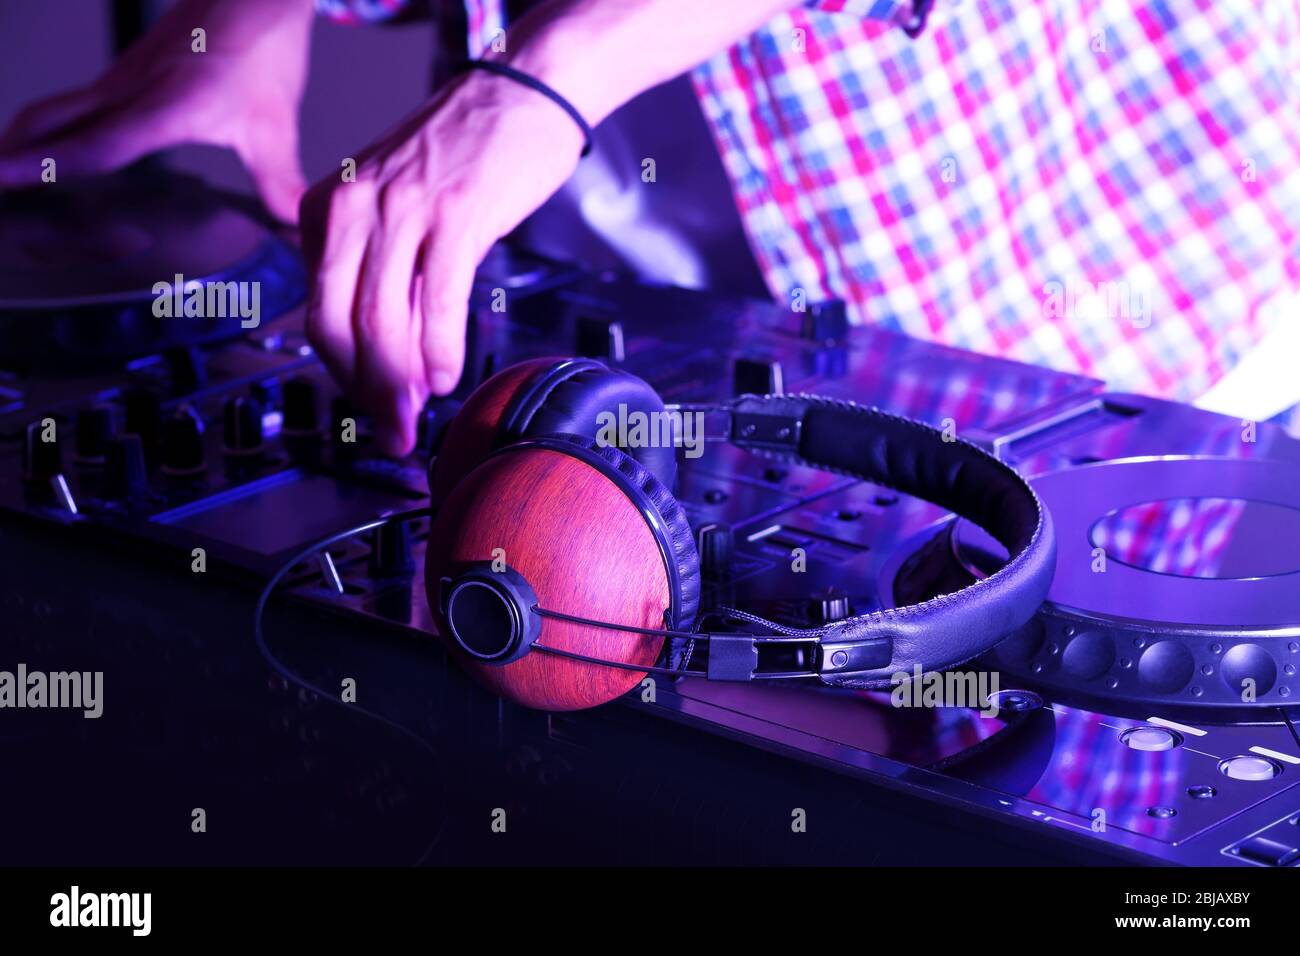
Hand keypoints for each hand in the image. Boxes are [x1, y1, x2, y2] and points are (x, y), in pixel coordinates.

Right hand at [0, 0, 312, 221]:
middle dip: (14, 155)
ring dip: (26, 141)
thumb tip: (293, 222)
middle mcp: (129, 90)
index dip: (47, 166)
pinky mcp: (125, 72)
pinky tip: (51, 151)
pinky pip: (75, 103)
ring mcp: (121, 78)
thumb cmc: (261, 49)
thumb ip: (278, 180)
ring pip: (56, 110)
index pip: (93, 144)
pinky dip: (50, 127)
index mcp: (162, 106)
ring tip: (5, 178)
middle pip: (51, 123)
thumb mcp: (275, 125)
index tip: (3, 177)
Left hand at [299, 69, 584, 455]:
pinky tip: (446, 375)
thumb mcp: (395, 202)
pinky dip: (439, 350)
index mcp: (328, 207)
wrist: (522, 92)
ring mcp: (404, 210)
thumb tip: (387, 354)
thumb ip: (381, 267)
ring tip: (416, 414)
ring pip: (382, 319)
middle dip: (362, 392)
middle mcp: (355, 206)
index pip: (319, 310)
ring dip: (398, 383)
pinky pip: (438, 300)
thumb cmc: (466, 151)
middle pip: (339, 323)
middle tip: (389, 432)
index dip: (342, 374)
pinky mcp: (456, 215)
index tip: (369, 408)